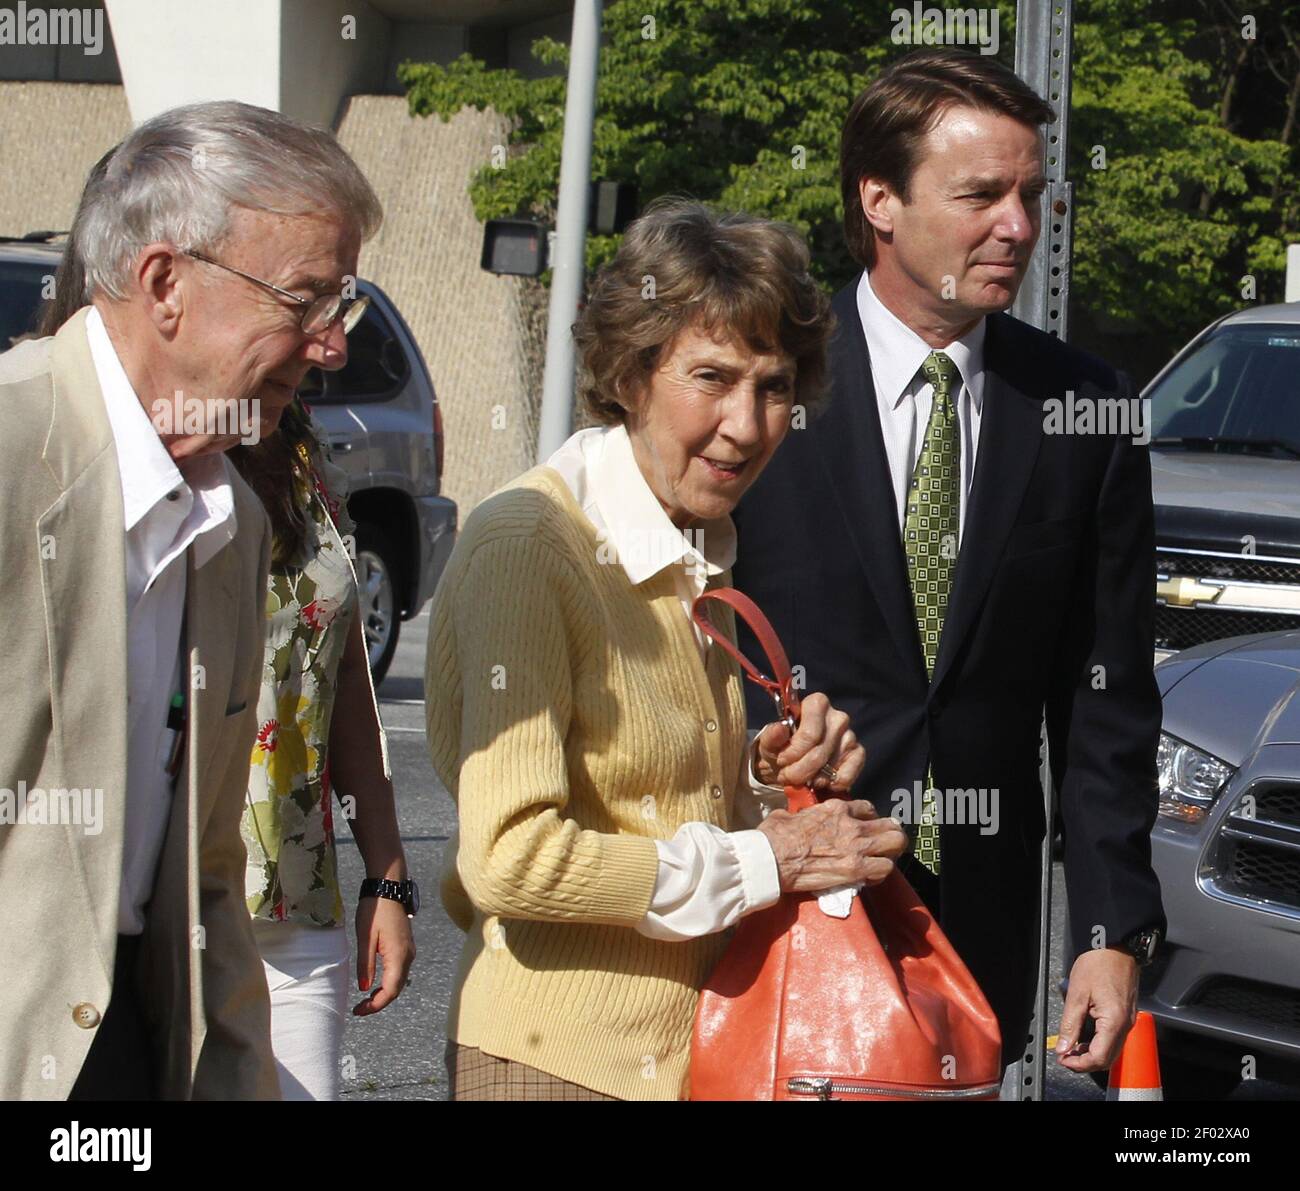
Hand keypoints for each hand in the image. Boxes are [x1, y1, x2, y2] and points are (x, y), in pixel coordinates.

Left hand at [353, 895, 416, 1016]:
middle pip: (397, 989)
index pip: (390, 991)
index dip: (375, 1005)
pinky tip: (375, 982)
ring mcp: (409, 950)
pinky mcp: (406, 946)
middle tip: (359, 1008)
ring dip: (384, 993)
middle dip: (379, 1002)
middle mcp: (408, 956)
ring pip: (399, 981)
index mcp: (398, 955)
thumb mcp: (364, 937)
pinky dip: (388, 982)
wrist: (388, 887)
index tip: (359, 1010)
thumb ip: (365, 965)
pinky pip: (399, 971)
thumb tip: (364, 989)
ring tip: (365, 999)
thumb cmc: (375, 909)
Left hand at [753, 692, 864, 793]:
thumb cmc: (780, 748)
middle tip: (787, 777)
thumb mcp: (769, 742)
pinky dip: (833, 784)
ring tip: (801, 780)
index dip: (795, 752)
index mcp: (816, 704)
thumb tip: (780, 728)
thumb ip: (772, 735)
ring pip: (831, 766)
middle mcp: (838, 717)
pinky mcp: (858, 753)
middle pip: (819, 752)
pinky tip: (821, 783)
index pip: (810, 733)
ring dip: (812, 779)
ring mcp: (850, 735)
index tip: (782, 761)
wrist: (789, 765)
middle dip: (799, 771)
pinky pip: (848, 774)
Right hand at [756, 798, 906, 892]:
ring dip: (891, 853)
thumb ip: (801, 814)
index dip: (871, 819)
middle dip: (891, 834)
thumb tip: (796, 819)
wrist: (772, 858)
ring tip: (883, 860)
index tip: (868, 827)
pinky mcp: (855, 869)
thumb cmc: (774, 837)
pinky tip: (871, 877)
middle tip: (886, 844)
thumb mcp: (788, 815)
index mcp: (836, 809)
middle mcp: (851, 824)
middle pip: (890, 825)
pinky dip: (880, 874)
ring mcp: (856, 846)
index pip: (867, 809)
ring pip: (896, 844)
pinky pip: (884, 869)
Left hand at [1055, 947, 1138, 1071]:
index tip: (1062, 1059)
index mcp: (1114, 1022)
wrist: (1116, 946)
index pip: (1098, 1057)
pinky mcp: (1127, 1016)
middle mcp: (1126, 1025)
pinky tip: (1085, 1039)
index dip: (1079, 1063)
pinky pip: (1115, 1039)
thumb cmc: (1097, 964)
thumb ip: (1069, 1024)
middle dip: (1085, 1062)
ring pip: (1112, 1051)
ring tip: (1071, 1048)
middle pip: (1107, 1059)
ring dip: (1092, 1054)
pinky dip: (1100, 1044)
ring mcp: (1129, 1021)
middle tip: (1064, 1056)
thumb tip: (1062, 1047)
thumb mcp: (1077, 994)